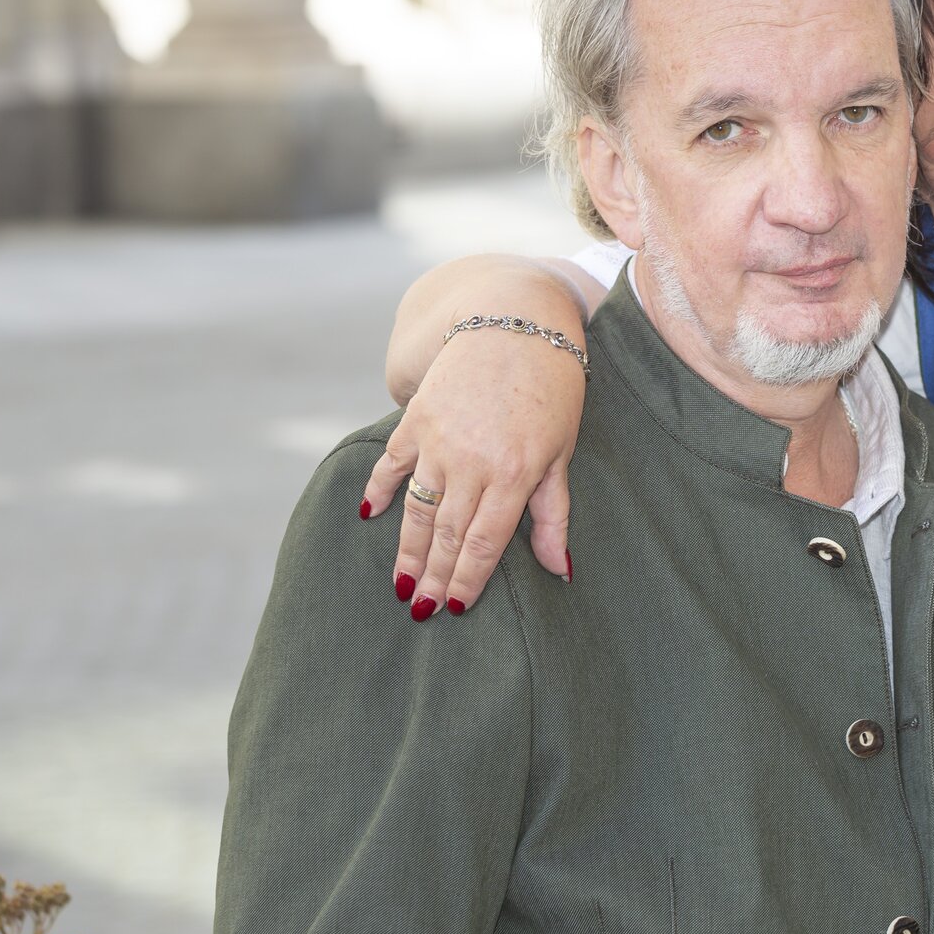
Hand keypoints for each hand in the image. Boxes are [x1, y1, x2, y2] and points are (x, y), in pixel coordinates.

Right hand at [360, 327, 586, 615]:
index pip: (483, 542)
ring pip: (418, 507)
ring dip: (407, 550)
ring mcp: (439, 439)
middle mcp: (472, 460)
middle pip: (447, 532)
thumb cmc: (553, 388)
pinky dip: (379, 489)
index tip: (454, 610)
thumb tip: (559, 570)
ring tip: (401, 585)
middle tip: (421, 613)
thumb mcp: (563, 451)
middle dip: (434, 576)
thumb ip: (554, 513)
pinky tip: (369, 516)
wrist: (517, 320)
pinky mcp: (417, 417)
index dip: (468, 579)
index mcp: (514, 472)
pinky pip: (393, 463)